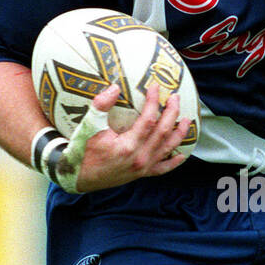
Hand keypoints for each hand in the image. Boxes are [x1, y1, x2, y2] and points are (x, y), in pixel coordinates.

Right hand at [65, 82, 192, 192]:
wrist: (77, 177)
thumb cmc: (82, 150)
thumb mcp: (88, 126)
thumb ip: (101, 105)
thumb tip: (115, 87)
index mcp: (127, 146)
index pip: (148, 120)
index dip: (154, 102)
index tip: (156, 87)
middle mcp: (139, 158)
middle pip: (163, 132)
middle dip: (171, 113)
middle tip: (175, 98)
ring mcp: (142, 168)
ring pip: (167, 149)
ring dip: (179, 134)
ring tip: (187, 120)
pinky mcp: (141, 175)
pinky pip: (162, 169)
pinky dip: (173, 162)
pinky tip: (181, 154)